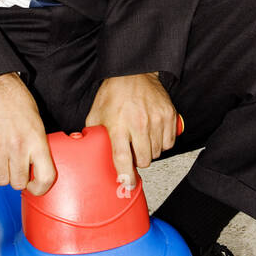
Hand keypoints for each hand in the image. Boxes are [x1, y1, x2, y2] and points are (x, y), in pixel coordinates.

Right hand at [0, 73, 56, 195]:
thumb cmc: (19, 106)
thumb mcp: (37, 126)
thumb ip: (37, 149)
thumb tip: (34, 171)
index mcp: (36, 141)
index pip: (45, 177)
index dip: (40, 188)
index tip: (35, 186)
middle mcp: (18, 146)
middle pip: (17, 183)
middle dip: (16, 179)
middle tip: (14, 169)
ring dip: (0, 175)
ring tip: (1, 163)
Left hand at [84, 72, 177, 190]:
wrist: (134, 72)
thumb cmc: (114, 93)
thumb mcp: (96, 114)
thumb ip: (92, 135)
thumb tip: (86, 152)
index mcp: (118, 125)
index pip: (123, 158)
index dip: (126, 175)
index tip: (128, 183)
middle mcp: (138, 124)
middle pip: (144, 160)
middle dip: (138, 161)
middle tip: (133, 151)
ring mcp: (156, 120)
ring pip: (157, 152)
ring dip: (149, 151)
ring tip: (141, 139)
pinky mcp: (169, 116)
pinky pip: (169, 142)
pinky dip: (162, 143)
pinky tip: (153, 134)